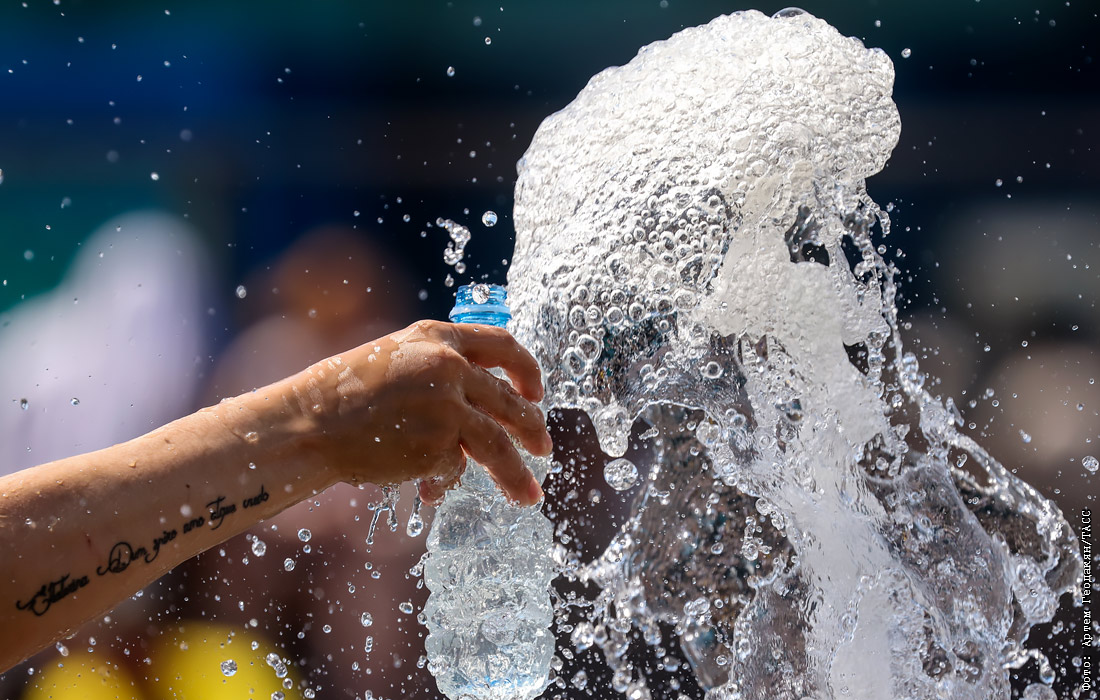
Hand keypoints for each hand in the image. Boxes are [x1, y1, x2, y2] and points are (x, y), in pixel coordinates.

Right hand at [292, 320, 551, 505]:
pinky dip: (446, 482)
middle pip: (510, 402)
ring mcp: (445, 408)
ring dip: (516, 474)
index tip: (536, 392)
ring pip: (498, 445)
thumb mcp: (397, 358)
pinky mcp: (435, 447)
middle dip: (532, 430)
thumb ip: (440, 368)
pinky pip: (454, 469)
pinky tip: (430, 491)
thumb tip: (484, 400)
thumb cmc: (344, 393)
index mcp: (438, 338)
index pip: (503, 345)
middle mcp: (448, 368)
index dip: (527, 370)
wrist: (308, 423)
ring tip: (529, 496)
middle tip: (543, 448)